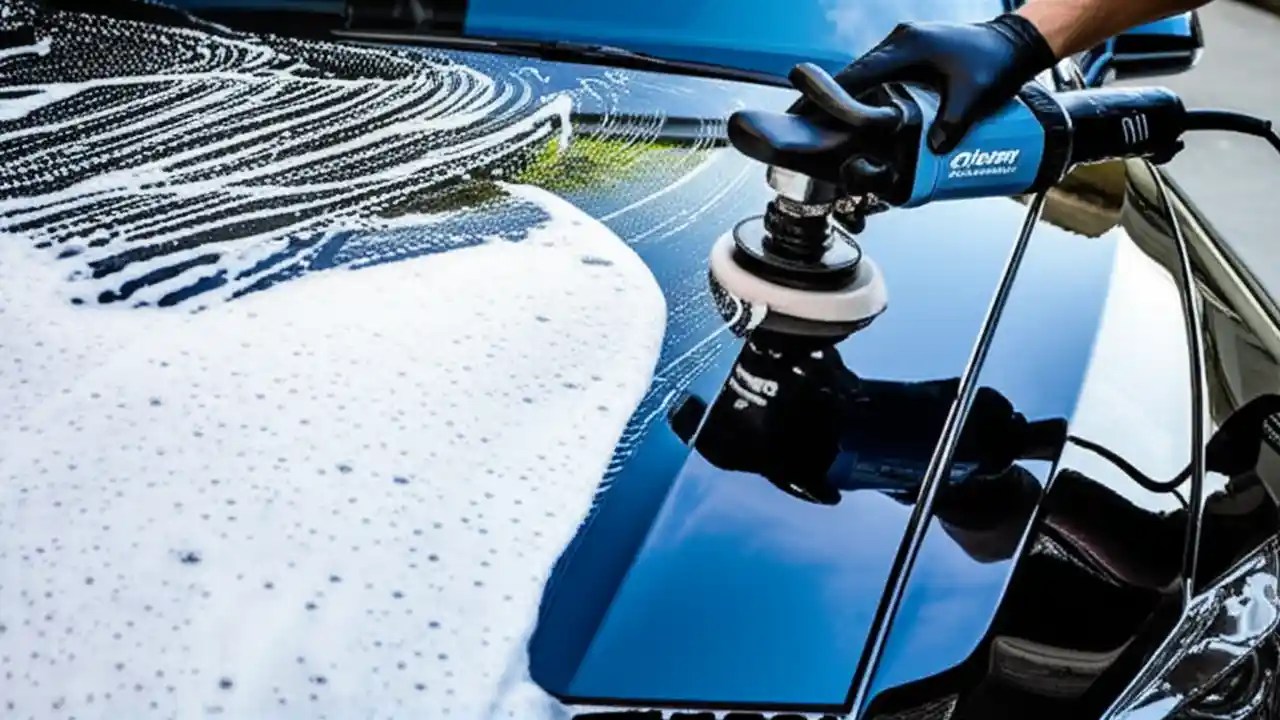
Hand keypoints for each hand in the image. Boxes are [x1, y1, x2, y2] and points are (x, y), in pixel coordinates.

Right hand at [825, 14, 1057, 153]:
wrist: (1018, 43)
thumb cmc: (997, 60)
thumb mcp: (973, 98)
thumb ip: (950, 126)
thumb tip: (931, 150)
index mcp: (908, 46)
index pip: (855, 75)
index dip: (826, 96)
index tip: (804, 113)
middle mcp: (902, 42)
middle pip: (855, 76)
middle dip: (832, 101)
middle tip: (811, 126)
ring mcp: (907, 46)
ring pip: (868, 76)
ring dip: (852, 99)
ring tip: (835, 125)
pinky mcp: (915, 56)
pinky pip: (883, 76)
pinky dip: (871, 95)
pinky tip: (867, 115)